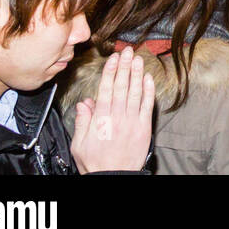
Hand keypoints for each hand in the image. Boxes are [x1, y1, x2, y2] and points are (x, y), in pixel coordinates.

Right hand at [70, 46, 154, 172]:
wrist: (114, 177)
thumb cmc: (95, 163)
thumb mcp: (79, 144)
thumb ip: (82, 121)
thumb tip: (84, 102)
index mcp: (100, 119)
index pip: (106, 89)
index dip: (111, 71)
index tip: (114, 58)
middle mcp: (117, 116)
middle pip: (122, 86)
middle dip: (125, 67)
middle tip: (128, 51)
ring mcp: (132, 121)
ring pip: (136, 92)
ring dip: (137, 74)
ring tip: (139, 59)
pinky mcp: (144, 127)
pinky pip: (147, 106)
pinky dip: (149, 91)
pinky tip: (149, 79)